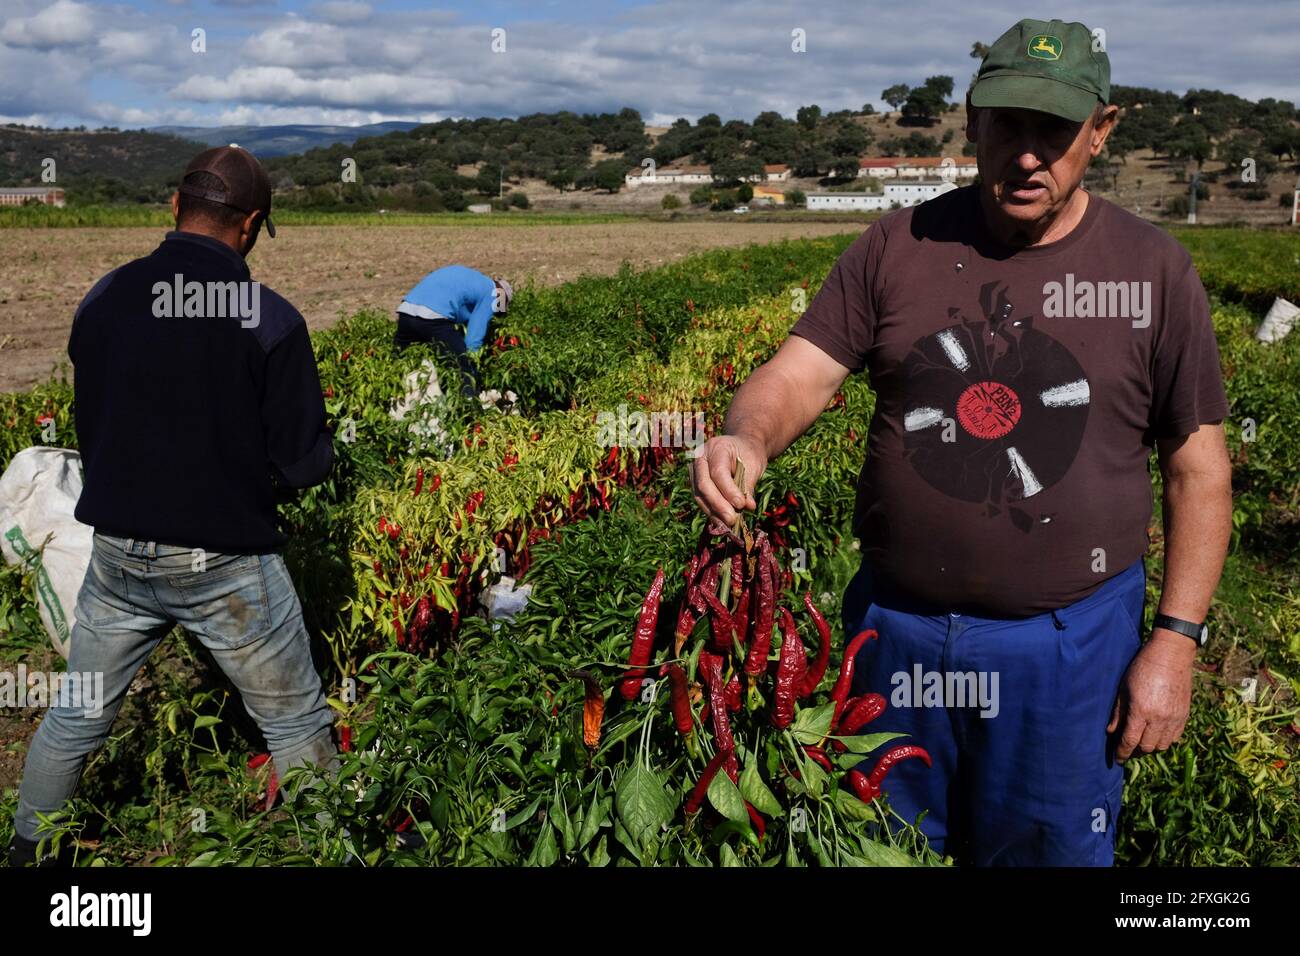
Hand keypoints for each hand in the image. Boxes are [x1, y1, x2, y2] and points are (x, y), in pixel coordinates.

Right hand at [689, 434, 766, 528]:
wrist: (741, 447)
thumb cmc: (749, 454)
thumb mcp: (754, 465)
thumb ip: (748, 485)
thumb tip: (748, 508)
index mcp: (716, 447)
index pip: (718, 472)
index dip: (728, 490)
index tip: (741, 505)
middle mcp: (700, 457)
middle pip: (704, 484)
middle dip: (718, 505)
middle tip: (732, 520)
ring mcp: (694, 470)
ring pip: (699, 494)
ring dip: (713, 512)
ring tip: (728, 525)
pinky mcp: (695, 483)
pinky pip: (701, 499)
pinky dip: (712, 512)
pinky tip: (722, 523)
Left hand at [1107, 629, 1195, 762]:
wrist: (1171, 655)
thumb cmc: (1142, 668)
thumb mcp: (1123, 688)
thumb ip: (1118, 713)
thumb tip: (1111, 732)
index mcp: (1140, 711)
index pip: (1130, 741)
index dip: (1122, 753)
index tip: (1117, 760)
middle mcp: (1159, 718)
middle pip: (1147, 747)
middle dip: (1135, 751)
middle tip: (1128, 749)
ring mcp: (1174, 718)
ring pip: (1162, 746)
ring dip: (1151, 747)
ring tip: (1142, 742)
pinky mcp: (1184, 716)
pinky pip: (1175, 738)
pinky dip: (1164, 740)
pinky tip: (1156, 735)